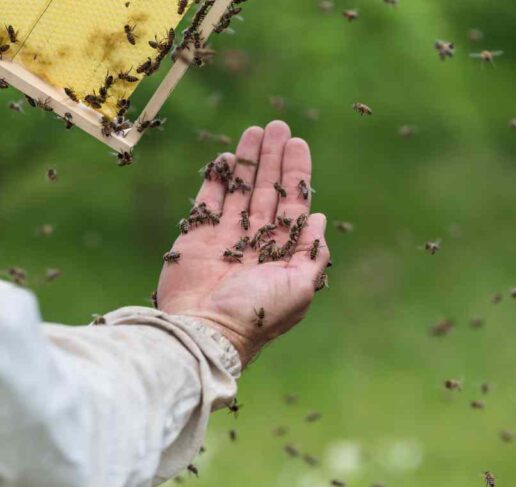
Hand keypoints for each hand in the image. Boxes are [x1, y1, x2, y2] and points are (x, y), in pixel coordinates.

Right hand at [156, 121, 330, 365]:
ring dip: (248, 162)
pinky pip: (208, 203)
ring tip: (255, 131)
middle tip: (277, 126)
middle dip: (273, 159)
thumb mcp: (300, 286)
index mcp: (281, 254)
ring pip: (240, 192)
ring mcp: (225, 240)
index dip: (296, 174)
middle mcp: (255, 244)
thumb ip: (311, 252)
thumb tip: (320, 219)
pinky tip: (227, 158)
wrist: (206, 332)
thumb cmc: (258, 313)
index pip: (292, 205)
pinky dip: (217, 181)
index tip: (298, 144)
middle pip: (267, 192)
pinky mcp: (196, 239)